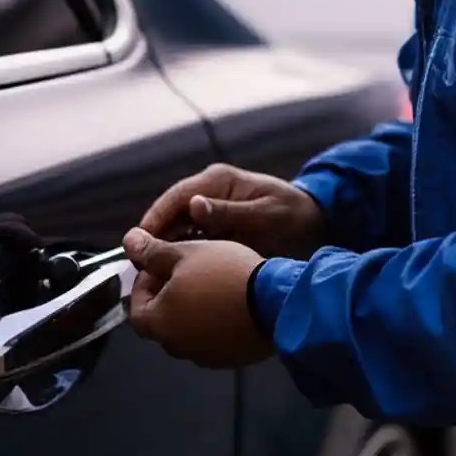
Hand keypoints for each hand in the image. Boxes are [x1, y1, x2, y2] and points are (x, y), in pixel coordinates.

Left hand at [122, 228, 272, 368]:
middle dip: (168, 296)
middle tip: (187, 271)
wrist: (277, 302)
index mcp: (159, 323)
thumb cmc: (225, 274)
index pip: (136, 307)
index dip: (145, 282)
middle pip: (161, 321)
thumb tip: (128, 242)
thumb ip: (151, 252)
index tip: (162, 264)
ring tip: (211, 284)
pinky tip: (230, 303)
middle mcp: (177, 347)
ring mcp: (205, 356)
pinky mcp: (230, 359)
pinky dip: (213, 324)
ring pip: (187, 331)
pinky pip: (213, 340)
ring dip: (191, 311)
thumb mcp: (185, 253)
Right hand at [141, 164, 324, 258]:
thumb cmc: (295, 218)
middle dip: (154, 237)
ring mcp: (211, 208)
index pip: (176, 197)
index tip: (139, 242)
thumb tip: (194, 206)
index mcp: (219, 181)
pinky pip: (191, 238)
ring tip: (151, 274)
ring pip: (177, 227)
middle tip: (139, 265)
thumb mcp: (266, 216)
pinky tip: (173, 273)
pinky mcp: (216, 225)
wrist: (316, 224)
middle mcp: (210, 191)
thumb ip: (230, 213)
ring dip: (164, 247)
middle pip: (171, 213)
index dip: (154, 219)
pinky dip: (180, 253)